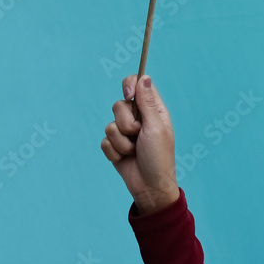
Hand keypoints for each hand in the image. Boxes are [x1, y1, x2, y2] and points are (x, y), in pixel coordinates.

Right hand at [101, 75, 179, 215]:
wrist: (149, 187)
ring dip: (122, 142)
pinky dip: (115, 152)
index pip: (137, 85)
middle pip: (119, 105)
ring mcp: (125, 132)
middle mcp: (138, 118)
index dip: (129, 85)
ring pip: (110, 124)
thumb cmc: (159, 157)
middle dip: (127, 123)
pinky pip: (105, 141)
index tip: (128, 94)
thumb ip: (147, 103)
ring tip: (134, 151)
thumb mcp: (156, 127)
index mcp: (152, 110)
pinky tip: (125, 159)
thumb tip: (143, 76)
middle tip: (138, 135)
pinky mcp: (114, 146)